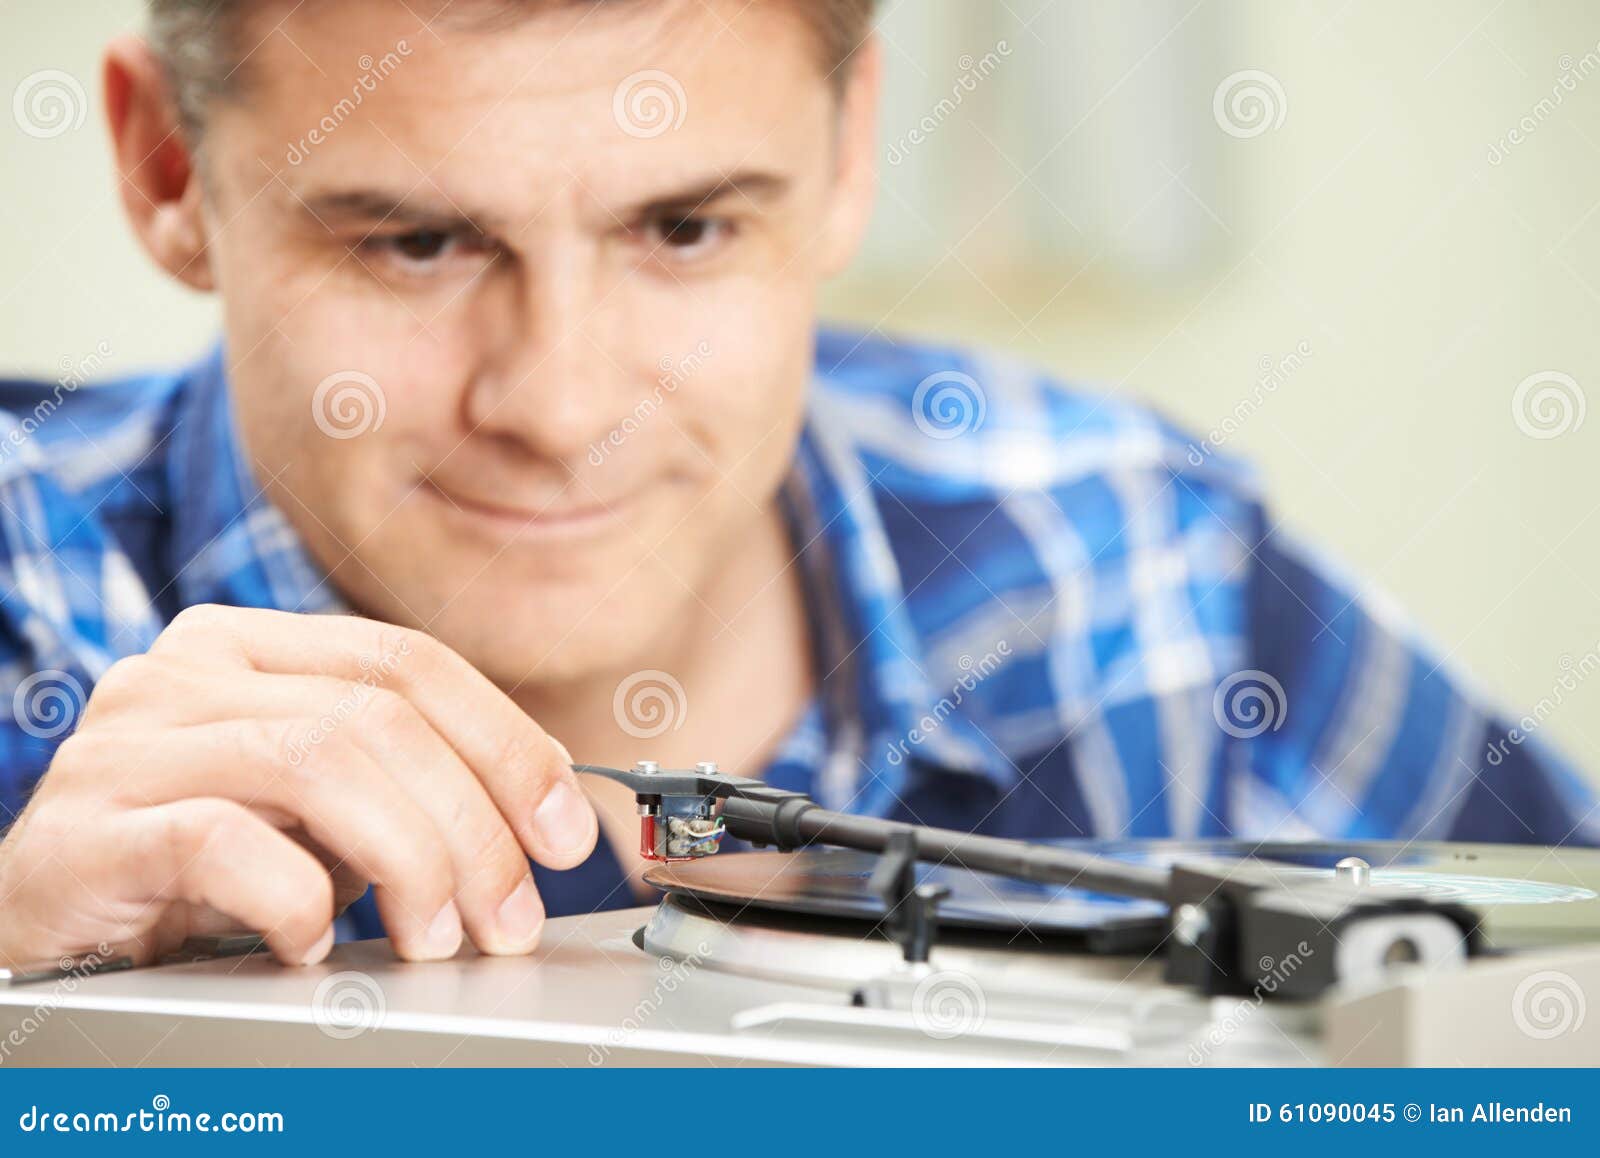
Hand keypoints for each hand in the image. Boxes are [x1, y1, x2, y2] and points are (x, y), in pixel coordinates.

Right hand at [0, 605, 596, 968]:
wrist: (42, 926)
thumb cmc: (190, 866)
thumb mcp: (315, 810)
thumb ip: (406, 789)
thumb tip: (541, 820)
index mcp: (251, 645)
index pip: (410, 660)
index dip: (507, 742)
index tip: (566, 828)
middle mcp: (184, 671)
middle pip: (378, 714)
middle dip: (473, 822)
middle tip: (509, 914)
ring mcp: (129, 743)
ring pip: (318, 760)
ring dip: (409, 859)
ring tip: (434, 936)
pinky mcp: (86, 830)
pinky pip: (224, 842)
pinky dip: (296, 900)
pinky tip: (312, 944)